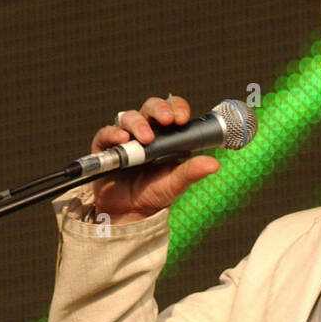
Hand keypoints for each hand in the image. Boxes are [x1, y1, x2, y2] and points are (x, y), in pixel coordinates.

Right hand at [88, 95, 219, 222]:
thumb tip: (214, 164)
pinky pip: (107, 133)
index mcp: (165, 136)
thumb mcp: (175, 183)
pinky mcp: (105, 146)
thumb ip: (192, 172)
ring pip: (130, 118)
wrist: (129, 213)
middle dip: (159, 109)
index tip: (183, 118)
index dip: (177, 108)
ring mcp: (125, 138)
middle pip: (151, 108)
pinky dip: (114, 133)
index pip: (172, 111)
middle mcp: (145, 132)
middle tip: (166, 119)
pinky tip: (122, 139)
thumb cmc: (153, 194)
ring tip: (145, 138)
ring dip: (138, 124)